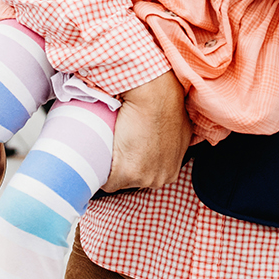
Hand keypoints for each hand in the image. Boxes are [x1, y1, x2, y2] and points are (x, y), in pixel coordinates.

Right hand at [105, 71, 191, 190]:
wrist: (155, 96)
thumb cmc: (167, 106)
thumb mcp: (181, 130)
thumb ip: (173, 144)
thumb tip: (164, 141)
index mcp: (170, 172)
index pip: (145, 176)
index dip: (133, 163)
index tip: (126, 151)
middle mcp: (159, 179)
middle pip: (132, 181)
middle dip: (123, 165)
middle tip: (117, 146)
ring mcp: (143, 178)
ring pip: (118, 181)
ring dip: (111, 167)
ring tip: (109, 147)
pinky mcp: (127, 173)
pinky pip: (106, 181)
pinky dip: (99, 171)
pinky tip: (97, 157)